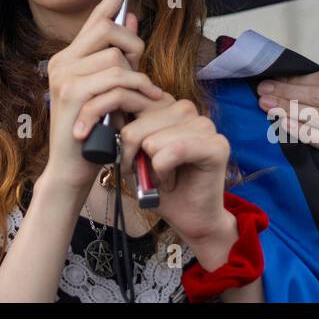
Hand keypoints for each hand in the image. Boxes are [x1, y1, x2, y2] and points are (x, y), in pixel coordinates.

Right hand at [42, 0, 163, 194]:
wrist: (73, 169)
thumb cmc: (95, 132)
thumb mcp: (112, 90)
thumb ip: (120, 57)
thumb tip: (131, 18)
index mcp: (70, 58)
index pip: (95, 17)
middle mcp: (63, 62)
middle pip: (107, 29)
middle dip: (133, 45)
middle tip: (142, 72)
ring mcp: (65, 76)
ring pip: (116, 57)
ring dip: (139, 79)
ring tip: (145, 100)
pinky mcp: (75, 93)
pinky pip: (117, 80)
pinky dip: (137, 93)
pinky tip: (142, 107)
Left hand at [116, 97, 234, 246]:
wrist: (188, 219)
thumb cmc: (157, 187)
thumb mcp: (130, 155)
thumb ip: (120, 132)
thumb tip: (106, 117)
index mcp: (164, 105)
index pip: (126, 99)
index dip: (112, 129)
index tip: (101, 145)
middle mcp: (185, 108)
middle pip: (135, 127)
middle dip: (132, 157)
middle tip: (145, 174)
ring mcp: (204, 124)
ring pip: (151, 142)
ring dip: (150, 168)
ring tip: (162, 176)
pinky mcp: (216, 145)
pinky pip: (173, 152)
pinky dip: (164, 173)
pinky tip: (171, 181)